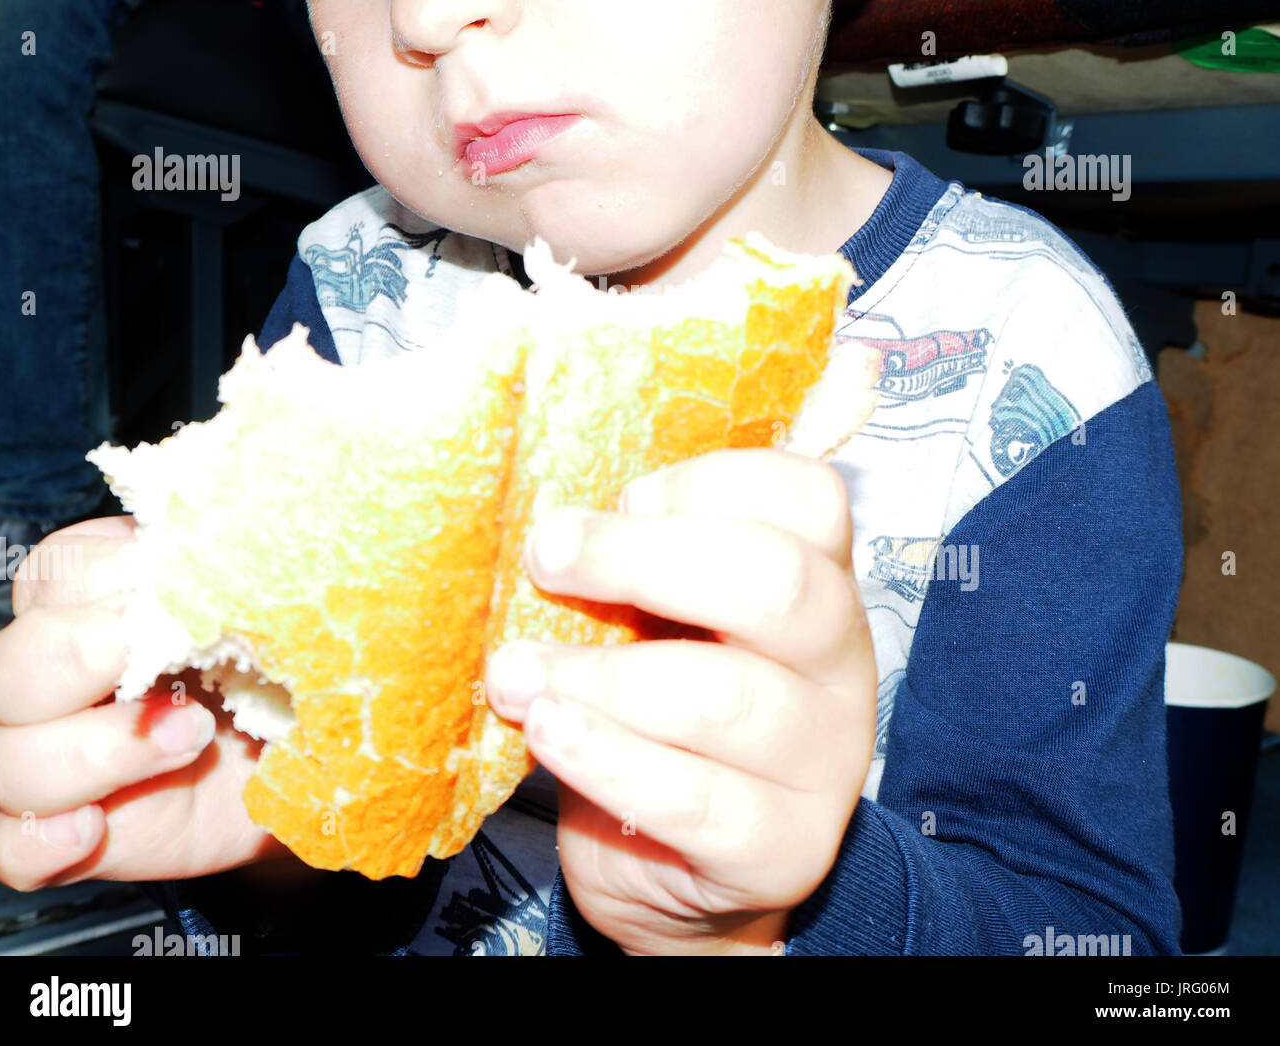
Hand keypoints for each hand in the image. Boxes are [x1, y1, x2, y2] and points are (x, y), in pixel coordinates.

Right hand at [0, 517, 290, 891]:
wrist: (334, 745)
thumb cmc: (303, 650)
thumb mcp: (285, 595)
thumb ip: (242, 566)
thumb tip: (222, 544)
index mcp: (104, 592)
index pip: (56, 574)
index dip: (104, 582)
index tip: (177, 592)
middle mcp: (66, 672)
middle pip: (7, 668)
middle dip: (79, 662)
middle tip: (176, 658)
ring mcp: (64, 756)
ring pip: (4, 760)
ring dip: (91, 753)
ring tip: (192, 737)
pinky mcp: (78, 832)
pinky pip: (13, 848)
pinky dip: (41, 840)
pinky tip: (91, 829)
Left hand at [486, 449, 876, 955]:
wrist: (672, 870)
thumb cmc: (657, 716)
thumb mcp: (656, 624)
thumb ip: (635, 573)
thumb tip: (559, 532)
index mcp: (817, 582)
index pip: (810, 499)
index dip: (712, 484)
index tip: (624, 498)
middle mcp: (839, 663)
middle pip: (777, 583)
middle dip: (644, 559)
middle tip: (547, 557)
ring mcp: (825, 761)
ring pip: (721, 698)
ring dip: (597, 675)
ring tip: (513, 675)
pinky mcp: (784, 851)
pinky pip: (695, 800)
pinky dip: (607, 758)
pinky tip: (548, 732)